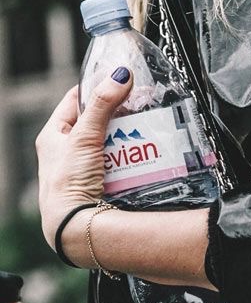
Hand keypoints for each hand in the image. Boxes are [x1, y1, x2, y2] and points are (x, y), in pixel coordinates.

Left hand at [35, 68, 134, 250]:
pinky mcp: (101, 186)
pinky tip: (144, 158)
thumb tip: (119, 76)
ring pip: (112, 146)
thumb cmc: (68, 183)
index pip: (76, 101)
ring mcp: (85, 170)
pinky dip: (133, 162)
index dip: (96, 89)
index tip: (118, 81)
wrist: (76, 226)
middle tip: (140, 108)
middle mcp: (68, 153)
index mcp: (53, 136)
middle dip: (120, 118)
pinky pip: (121, 167)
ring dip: (129, 141)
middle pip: (99, 124)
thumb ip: (103, 105)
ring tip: (146, 134)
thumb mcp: (84, 137)